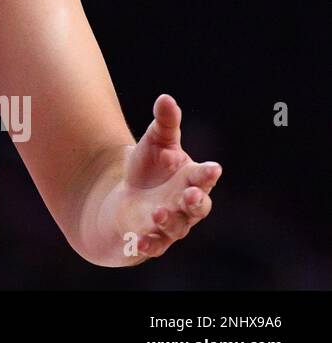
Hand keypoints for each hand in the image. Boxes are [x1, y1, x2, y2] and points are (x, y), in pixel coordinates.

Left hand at [116, 94, 221, 258]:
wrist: (128, 195)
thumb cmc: (151, 167)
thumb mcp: (156, 141)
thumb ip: (165, 123)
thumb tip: (166, 98)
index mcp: (192, 179)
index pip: (204, 177)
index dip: (208, 174)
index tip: (212, 168)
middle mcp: (186, 204)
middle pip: (198, 206)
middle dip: (196, 201)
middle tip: (191, 195)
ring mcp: (171, 223)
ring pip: (176, 227)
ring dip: (169, 221)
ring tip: (158, 212)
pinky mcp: (151, 237)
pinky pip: (154, 245)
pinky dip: (148, 243)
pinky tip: (139, 240)